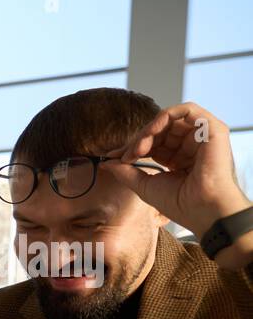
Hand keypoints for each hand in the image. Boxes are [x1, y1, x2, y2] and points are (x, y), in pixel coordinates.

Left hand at [105, 102, 252, 251]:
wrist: (202, 208)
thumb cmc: (180, 203)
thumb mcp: (145, 185)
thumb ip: (126, 172)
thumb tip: (106, 162)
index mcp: (180, 157)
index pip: (154, 142)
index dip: (133, 146)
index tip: (113, 156)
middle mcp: (192, 144)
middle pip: (160, 129)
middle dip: (138, 139)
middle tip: (125, 155)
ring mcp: (203, 135)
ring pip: (169, 119)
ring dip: (148, 130)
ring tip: (138, 149)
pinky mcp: (212, 128)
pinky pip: (185, 110)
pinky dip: (163, 118)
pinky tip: (150, 134)